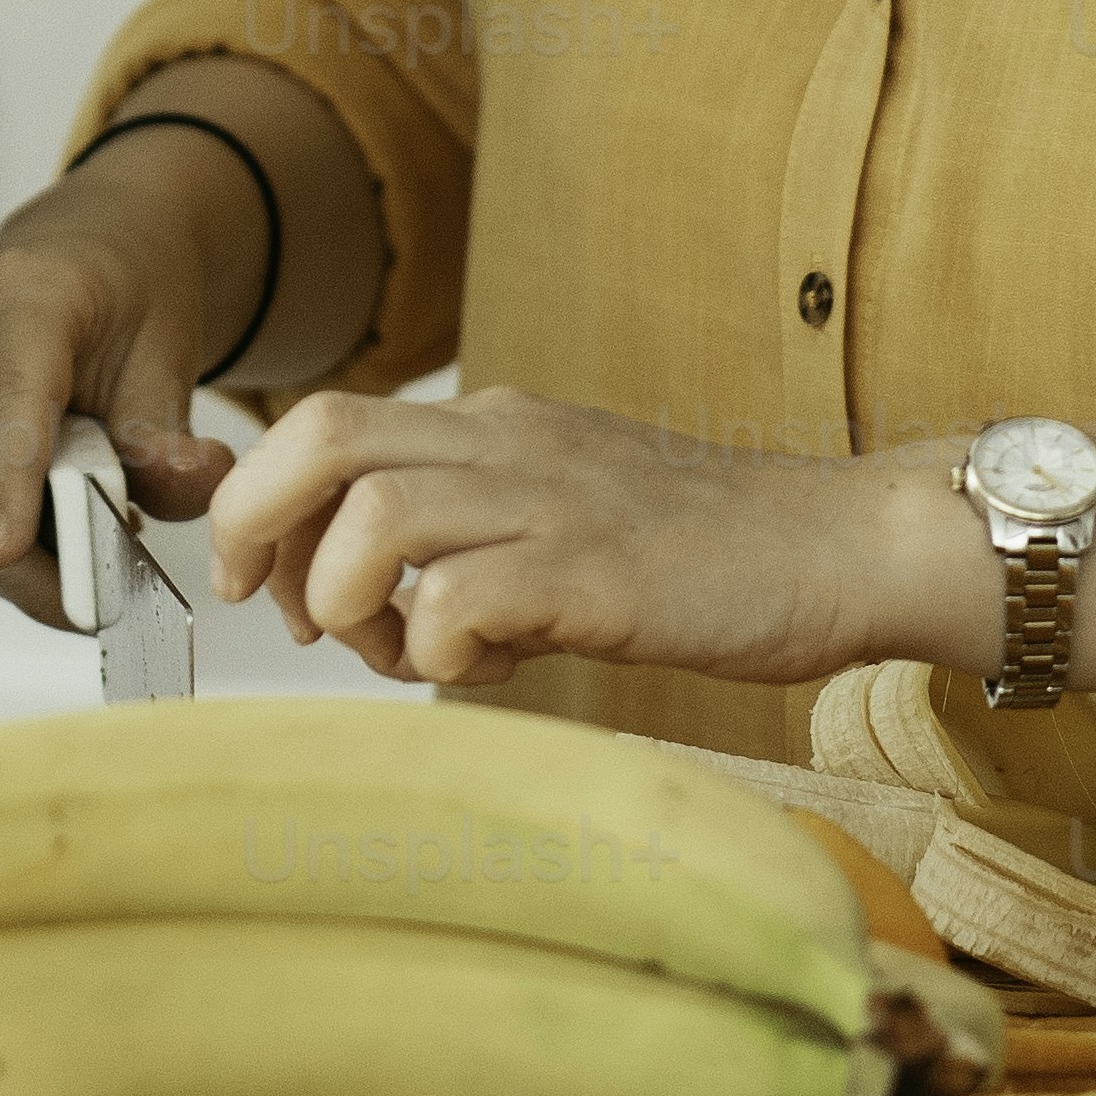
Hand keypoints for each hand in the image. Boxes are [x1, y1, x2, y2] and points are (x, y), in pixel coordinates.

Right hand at [0, 151, 241, 626]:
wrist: (90, 249)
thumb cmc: (133, 292)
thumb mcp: (174, 351)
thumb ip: (169, 434)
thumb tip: (190, 490)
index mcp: (26, 292)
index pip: (8, 399)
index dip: (6, 481)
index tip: (7, 551)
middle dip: (22, 557)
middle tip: (96, 607)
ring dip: (4, 556)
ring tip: (81, 572)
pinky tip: (39, 539)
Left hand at [200, 390, 952, 695]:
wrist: (837, 545)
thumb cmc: (707, 551)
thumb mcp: (565, 515)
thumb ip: (478, 541)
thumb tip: (393, 613)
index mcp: (492, 428)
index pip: (326, 423)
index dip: (262, 498)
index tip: (263, 576)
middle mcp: (506, 445)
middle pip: (319, 438)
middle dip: (258, 524)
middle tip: (276, 611)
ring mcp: (551, 503)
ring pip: (375, 516)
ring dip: (351, 601)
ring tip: (394, 652)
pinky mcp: (596, 573)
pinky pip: (462, 600)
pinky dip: (440, 651)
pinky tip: (486, 672)